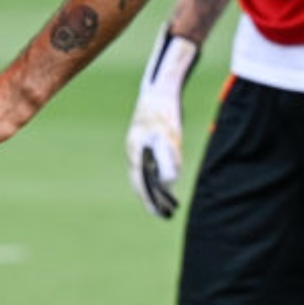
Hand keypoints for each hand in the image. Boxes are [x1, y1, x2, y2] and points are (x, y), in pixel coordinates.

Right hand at [125, 27, 197, 217]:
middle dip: (152, 199)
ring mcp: (139, 145)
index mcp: (136, 151)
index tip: (159, 214)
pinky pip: (149, 164)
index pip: (141, 183)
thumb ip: (168, 159)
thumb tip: (169, 182)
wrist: (160, 90)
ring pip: (144, 173)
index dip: (150, 200)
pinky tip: (167, 182)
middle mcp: (134, 151)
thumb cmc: (164, 113)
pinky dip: (156, 177)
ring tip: (168, 203)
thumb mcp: (169, 136)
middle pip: (141, 181)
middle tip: (165, 214)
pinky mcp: (146, 140)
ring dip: (155, 189)